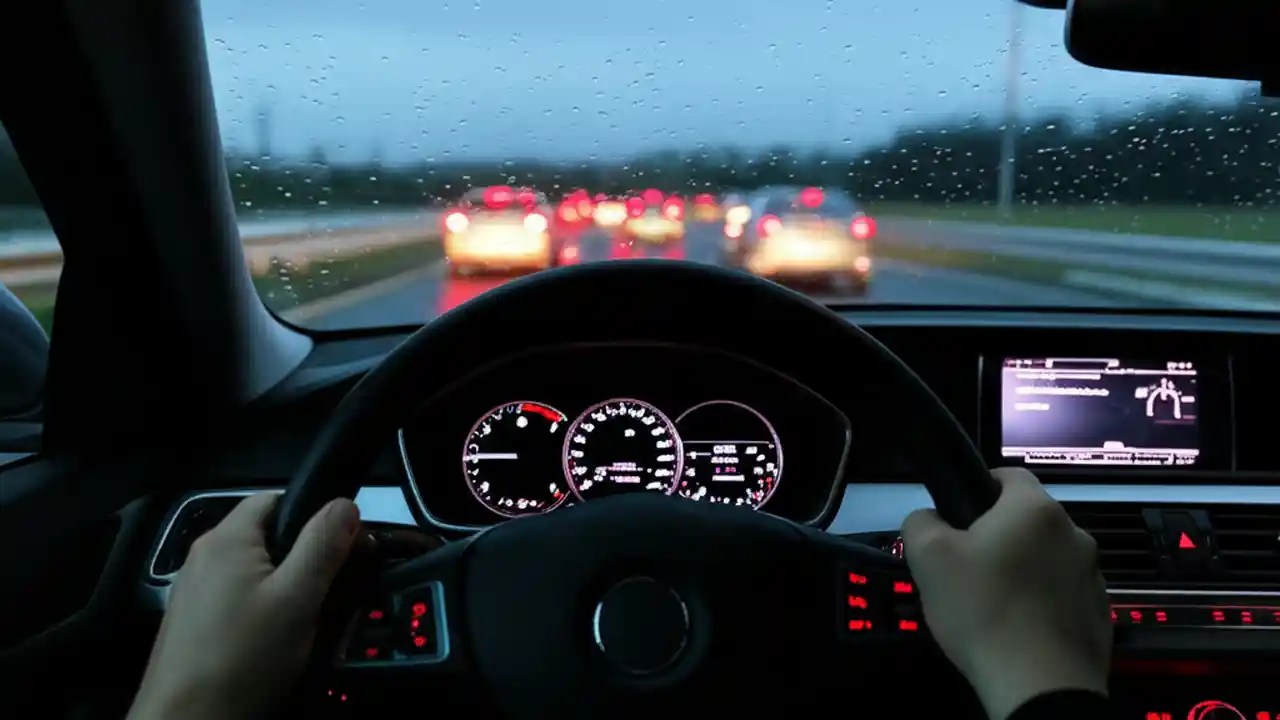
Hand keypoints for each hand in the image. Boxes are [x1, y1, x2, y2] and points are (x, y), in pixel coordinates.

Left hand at [127, 494, 361, 719]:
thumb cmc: (241, 660)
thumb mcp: (298, 599)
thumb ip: (323, 546)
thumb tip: (344, 506)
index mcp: (226, 539)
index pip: (277, 499)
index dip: (317, 517)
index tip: (346, 548)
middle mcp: (203, 557)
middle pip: (268, 538)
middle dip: (305, 560)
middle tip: (329, 593)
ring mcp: (193, 592)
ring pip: (256, 572)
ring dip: (286, 590)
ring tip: (305, 623)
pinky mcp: (192, 623)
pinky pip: (238, 600)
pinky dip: (262, 612)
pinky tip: (274, 643)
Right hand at [902, 468, 1111, 719]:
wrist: (1040, 686)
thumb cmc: (982, 610)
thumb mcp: (927, 558)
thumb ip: (921, 522)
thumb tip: (930, 519)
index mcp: (1035, 509)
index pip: (1009, 474)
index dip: (979, 489)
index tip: (958, 519)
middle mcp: (1075, 533)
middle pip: (1028, 520)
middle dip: (999, 536)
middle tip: (967, 568)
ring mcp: (1094, 575)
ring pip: (1048, 558)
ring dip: (1025, 570)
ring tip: (994, 605)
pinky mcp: (1101, 613)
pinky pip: (1064, 595)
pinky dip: (1044, 603)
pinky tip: (1020, 629)